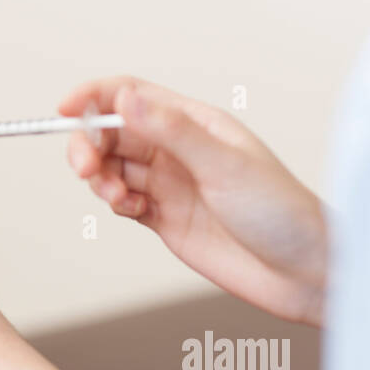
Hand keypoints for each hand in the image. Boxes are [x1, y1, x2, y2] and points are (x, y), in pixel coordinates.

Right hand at [60, 76, 327, 326]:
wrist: (305, 274)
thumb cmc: (283, 213)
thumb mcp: (225, 166)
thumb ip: (171, 132)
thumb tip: (126, 99)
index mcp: (196, 123)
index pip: (132, 95)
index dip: (95, 97)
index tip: (64, 109)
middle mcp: (180, 150)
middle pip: (113, 132)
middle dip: (90, 144)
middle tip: (86, 167)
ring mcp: (171, 184)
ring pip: (113, 167)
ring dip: (100, 177)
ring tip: (116, 196)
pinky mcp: (165, 219)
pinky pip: (123, 201)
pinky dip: (115, 203)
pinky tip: (132, 210)